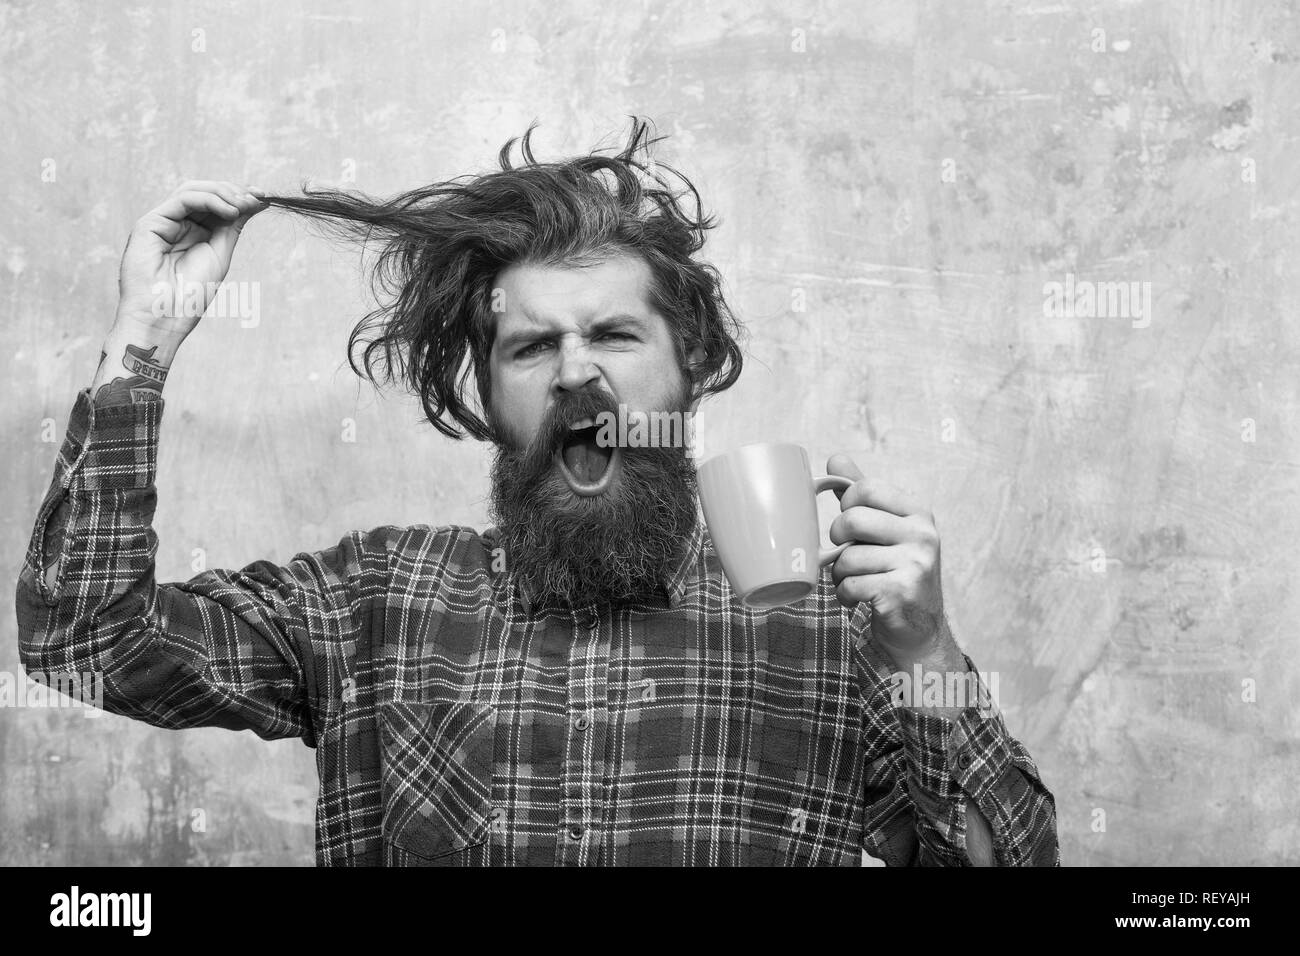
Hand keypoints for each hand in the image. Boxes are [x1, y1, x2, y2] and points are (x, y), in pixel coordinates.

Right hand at [115, 180, 265, 338]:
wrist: (165, 317)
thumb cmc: (191, 294)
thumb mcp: (221, 253)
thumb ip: (234, 225)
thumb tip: (256, 201)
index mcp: (193, 232)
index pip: (216, 203)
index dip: (239, 196)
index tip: (263, 197)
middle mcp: (177, 224)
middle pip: (205, 193)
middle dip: (234, 191)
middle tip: (256, 198)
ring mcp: (162, 222)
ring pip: (193, 190)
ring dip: (223, 193)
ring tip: (243, 205)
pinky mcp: (150, 222)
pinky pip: (182, 199)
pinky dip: (209, 200)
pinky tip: (229, 210)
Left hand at [825, 454, 958, 666]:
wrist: (920, 629)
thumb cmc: (896, 573)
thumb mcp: (887, 529)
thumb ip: (863, 493)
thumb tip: (836, 458)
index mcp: (918, 513)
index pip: (866, 487)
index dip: (847, 505)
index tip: (853, 525)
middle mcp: (923, 535)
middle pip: (851, 520)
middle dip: (837, 540)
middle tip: (847, 554)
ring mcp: (915, 564)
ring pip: (847, 557)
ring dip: (840, 574)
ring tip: (855, 580)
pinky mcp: (900, 592)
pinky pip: (851, 585)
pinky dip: (845, 594)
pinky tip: (858, 598)